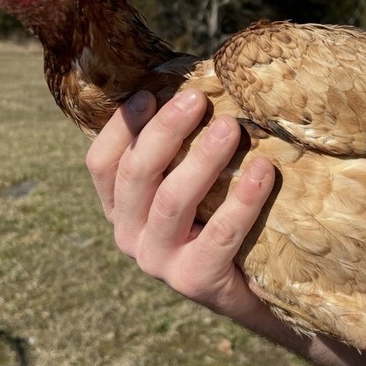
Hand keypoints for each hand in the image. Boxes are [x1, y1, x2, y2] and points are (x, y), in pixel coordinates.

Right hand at [86, 88, 365, 365]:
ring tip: (231, 127)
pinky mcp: (196, 281)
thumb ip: (182, 144)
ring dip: (202, 160)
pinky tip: (264, 171)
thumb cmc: (221, 216)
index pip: (101, 164)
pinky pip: (218, 236)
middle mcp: (129, 236)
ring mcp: (159, 262)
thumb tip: (200, 79)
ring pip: (172, 202)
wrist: (256, 286)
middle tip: (197, 99)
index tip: (148, 93)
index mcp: (121, 207)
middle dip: (165, 132)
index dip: (119, 128)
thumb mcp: (194, 182)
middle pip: (136, 175)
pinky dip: (242, 201)